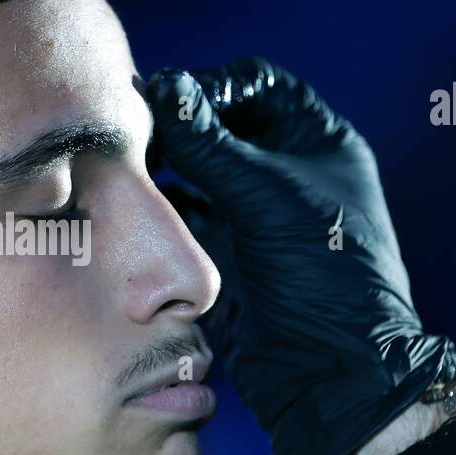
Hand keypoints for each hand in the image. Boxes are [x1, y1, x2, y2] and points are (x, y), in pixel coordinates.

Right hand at [146, 58, 455, 454]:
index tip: (168, 92)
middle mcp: (287, 172)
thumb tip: (162, 87)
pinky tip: (130, 199)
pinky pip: (185, 214)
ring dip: (164, 163)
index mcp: (320, 142)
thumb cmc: (324, 275)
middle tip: (136, 124)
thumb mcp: (265, 198)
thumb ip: (208, 143)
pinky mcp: (226, 250)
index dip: (214, 84)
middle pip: (222, 124)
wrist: (327, 370)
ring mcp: (255, 212)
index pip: (260, 85)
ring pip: (198, 169)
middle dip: (181, 123)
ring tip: (128, 160)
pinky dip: (158, 205)